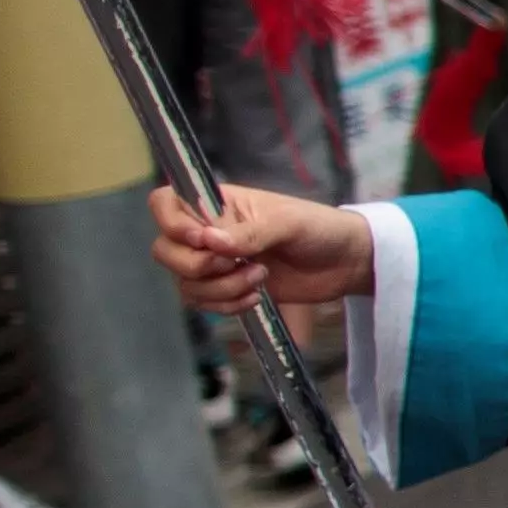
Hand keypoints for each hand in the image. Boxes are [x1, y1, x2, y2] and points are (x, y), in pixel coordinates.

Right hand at [151, 182, 370, 313]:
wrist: (342, 264)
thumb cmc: (317, 229)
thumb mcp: (287, 224)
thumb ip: (249, 233)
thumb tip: (209, 241)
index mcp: (217, 202)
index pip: (164, 204)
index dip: (172, 224)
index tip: (202, 239)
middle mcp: (207, 231)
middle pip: (165, 250)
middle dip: (196, 265)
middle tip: (234, 263)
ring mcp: (214, 262)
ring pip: (184, 282)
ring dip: (219, 288)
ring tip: (260, 277)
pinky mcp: (226, 289)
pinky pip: (203, 303)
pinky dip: (226, 304)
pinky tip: (256, 297)